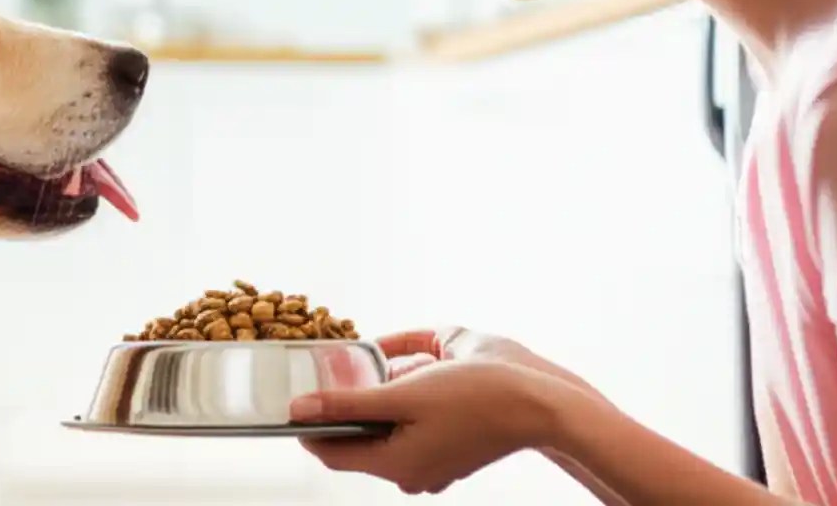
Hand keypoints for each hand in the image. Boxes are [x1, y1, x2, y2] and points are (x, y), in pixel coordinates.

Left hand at [290, 327, 593, 494]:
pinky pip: (410, 422)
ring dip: (376, 397)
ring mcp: (432, 460)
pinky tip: (410, 373)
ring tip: (372, 365)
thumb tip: (299, 410)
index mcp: (397, 466)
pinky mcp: (448, 446)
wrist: (543, 400)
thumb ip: (348, 405)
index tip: (294, 395)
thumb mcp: (405, 395)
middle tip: (332, 370)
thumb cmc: (478, 397)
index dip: (307, 424)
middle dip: (345, 405)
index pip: (331, 453)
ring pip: (384, 427)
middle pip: (358, 438)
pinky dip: (404, 399)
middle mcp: (412, 469)